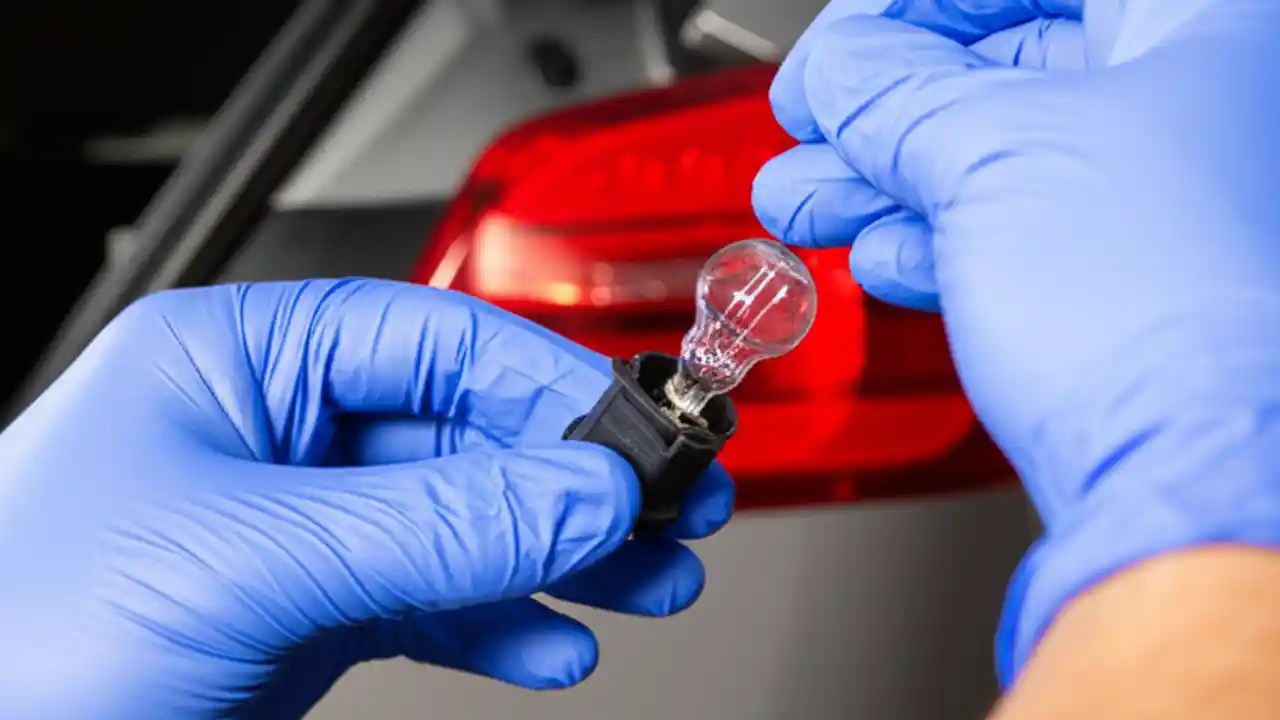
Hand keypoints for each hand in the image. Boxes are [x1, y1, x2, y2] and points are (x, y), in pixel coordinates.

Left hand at [0, 279, 732, 717]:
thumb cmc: (16, 633)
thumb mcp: (248, 556)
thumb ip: (434, 524)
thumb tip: (582, 491)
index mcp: (236, 361)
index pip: (432, 336)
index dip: (545, 380)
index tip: (634, 431)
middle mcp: (271, 433)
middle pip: (464, 434)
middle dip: (572, 482)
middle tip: (670, 509)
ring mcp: (293, 527)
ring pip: (462, 524)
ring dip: (558, 558)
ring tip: (644, 582)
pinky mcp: (303, 612)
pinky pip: (429, 601)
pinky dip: (498, 622)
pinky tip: (552, 642)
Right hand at [753, 0, 1279, 684]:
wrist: (1182, 473)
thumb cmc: (1152, 306)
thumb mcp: (989, 154)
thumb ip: (894, 96)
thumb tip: (839, 74)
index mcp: (1200, 27)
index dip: (907, 11)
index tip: (840, 48)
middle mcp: (1194, 103)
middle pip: (1007, 65)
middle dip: (882, 104)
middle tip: (811, 123)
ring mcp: (1162, 194)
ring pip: (999, 157)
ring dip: (884, 178)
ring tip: (805, 198)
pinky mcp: (1126, 277)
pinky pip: (1015, 231)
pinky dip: (936, 237)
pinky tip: (880, 250)